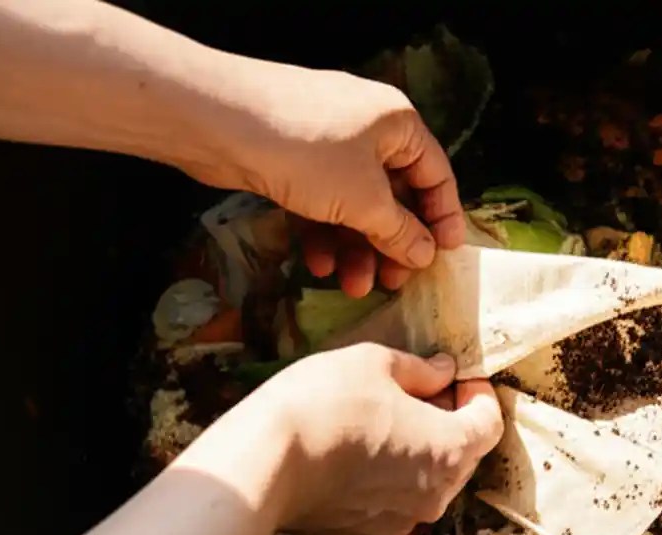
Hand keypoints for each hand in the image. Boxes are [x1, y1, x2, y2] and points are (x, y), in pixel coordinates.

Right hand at [189, 344, 502, 534]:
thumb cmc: (324, 404)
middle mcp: (435, 495)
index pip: (489, 423)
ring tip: (386, 423)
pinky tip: (358, 454)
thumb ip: (419, 370)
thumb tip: (443, 372)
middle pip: (462, 455)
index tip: (459, 377)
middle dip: (451, 422)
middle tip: (422, 393)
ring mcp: (400, 522)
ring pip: (427, 482)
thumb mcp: (374, 363)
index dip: (479, 395)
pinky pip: (393, 503)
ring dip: (419, 453)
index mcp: (449, 451)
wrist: (263, 466)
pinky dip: (388, 480)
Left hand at [190, 59, 467, 296]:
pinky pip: (321, 201)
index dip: (443, 217)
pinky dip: (323, 232)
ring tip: (352, 286)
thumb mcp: (364, 200)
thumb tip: (426, 253)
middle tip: (392, 283)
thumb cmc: (306, 150)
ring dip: (357, 248)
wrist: (219, 122)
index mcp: (398, 123)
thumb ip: (400, 231)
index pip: (436, 174)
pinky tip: (317, 265)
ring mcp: (326, 142)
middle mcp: (367, 128)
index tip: (442, 257)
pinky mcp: (293, 159)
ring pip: (355, 204)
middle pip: (394, 194)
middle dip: (392, 243)